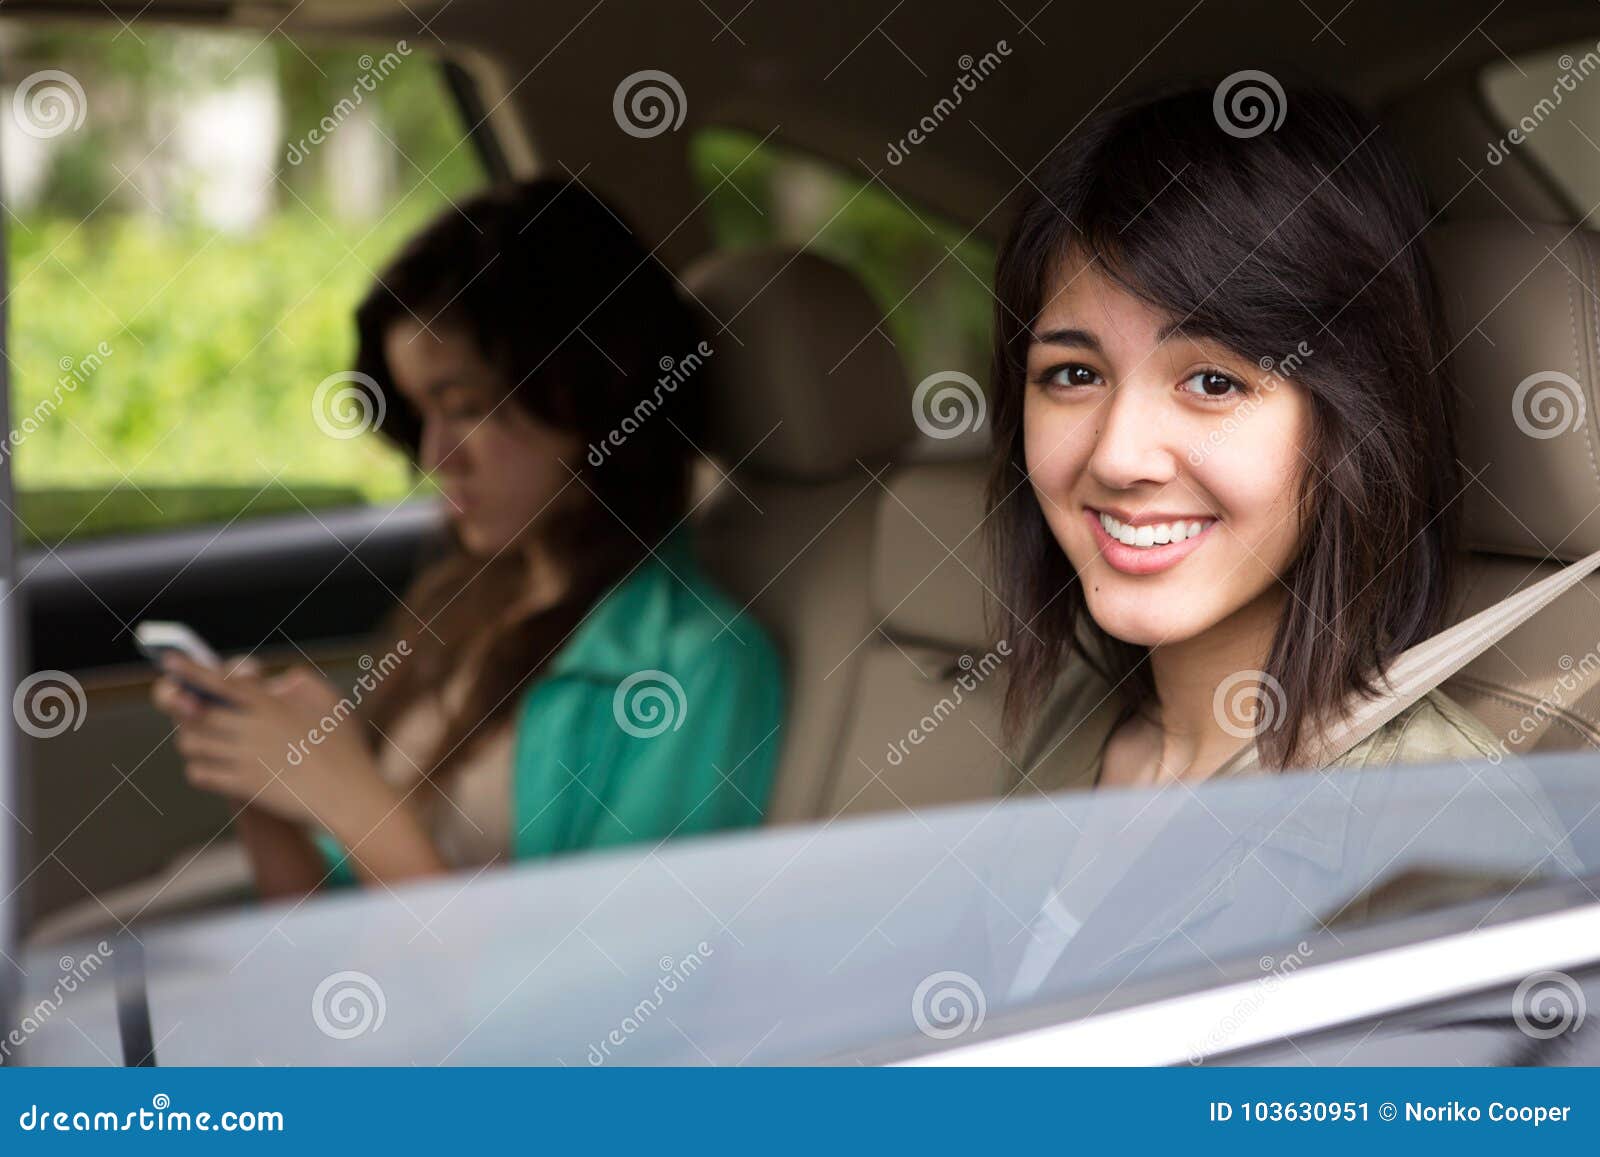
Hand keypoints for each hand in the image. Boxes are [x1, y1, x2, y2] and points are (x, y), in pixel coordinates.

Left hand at [154, 654, 393, 830]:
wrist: (349, 796)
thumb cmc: (345, 748)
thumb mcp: (331, 703)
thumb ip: (302, 682)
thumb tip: (276, 680)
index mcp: (272, 705)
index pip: (221, 682)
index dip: (191, 669)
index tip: (168, 661)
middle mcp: (253, 729)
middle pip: (196, 712)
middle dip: (183, 709)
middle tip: (184, 708)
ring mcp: (246, 758)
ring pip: (192, 743)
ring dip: (192, 739)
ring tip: (203, 740)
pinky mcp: (243, 786)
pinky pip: (200, 774)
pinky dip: (199, 768)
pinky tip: (212, 767)